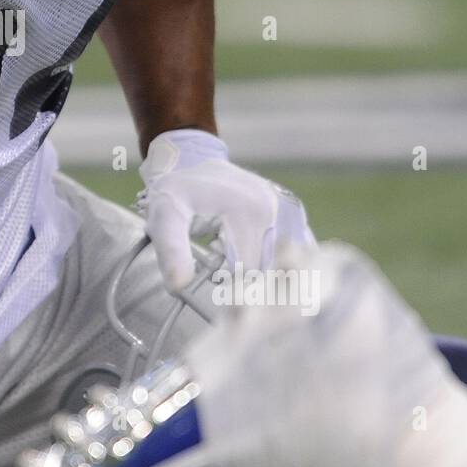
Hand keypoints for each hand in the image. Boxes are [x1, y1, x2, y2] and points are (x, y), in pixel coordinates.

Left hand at [138, 128, 314, 292]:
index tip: (221, 307)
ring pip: (293, 267)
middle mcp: (277, 211)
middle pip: (275, 274)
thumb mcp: (164, 215)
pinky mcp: (295, 214)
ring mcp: (291, 211)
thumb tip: (179, 286)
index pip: (251, 275)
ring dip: (273, 282)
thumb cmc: (177, 190)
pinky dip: (285, 269)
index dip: (234, 298)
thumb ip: (171, 250)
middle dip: (254, 292)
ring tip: (244, 279)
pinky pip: (302, 254)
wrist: (192, 159)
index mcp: (248, 213)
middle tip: (231, 299)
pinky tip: (263, 270)